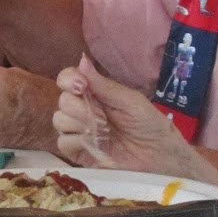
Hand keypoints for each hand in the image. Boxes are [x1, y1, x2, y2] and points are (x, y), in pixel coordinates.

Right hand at [54, 57, 196, 171]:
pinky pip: (63, 143)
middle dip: (80, 106)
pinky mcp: (78, 153)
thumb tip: (81, 60)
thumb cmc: (149, 124)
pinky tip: (95, 143)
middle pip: (62, 101)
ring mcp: (79, 132)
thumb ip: (103, 84)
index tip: (81, 86)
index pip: (67, 79)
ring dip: (80, 124)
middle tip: (103, 117)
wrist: (158, 156)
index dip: (69, 80)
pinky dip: (77, 141)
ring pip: (59, 120)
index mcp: (94, 93)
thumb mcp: (129, 100)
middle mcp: (82, 110)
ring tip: (103, 132)